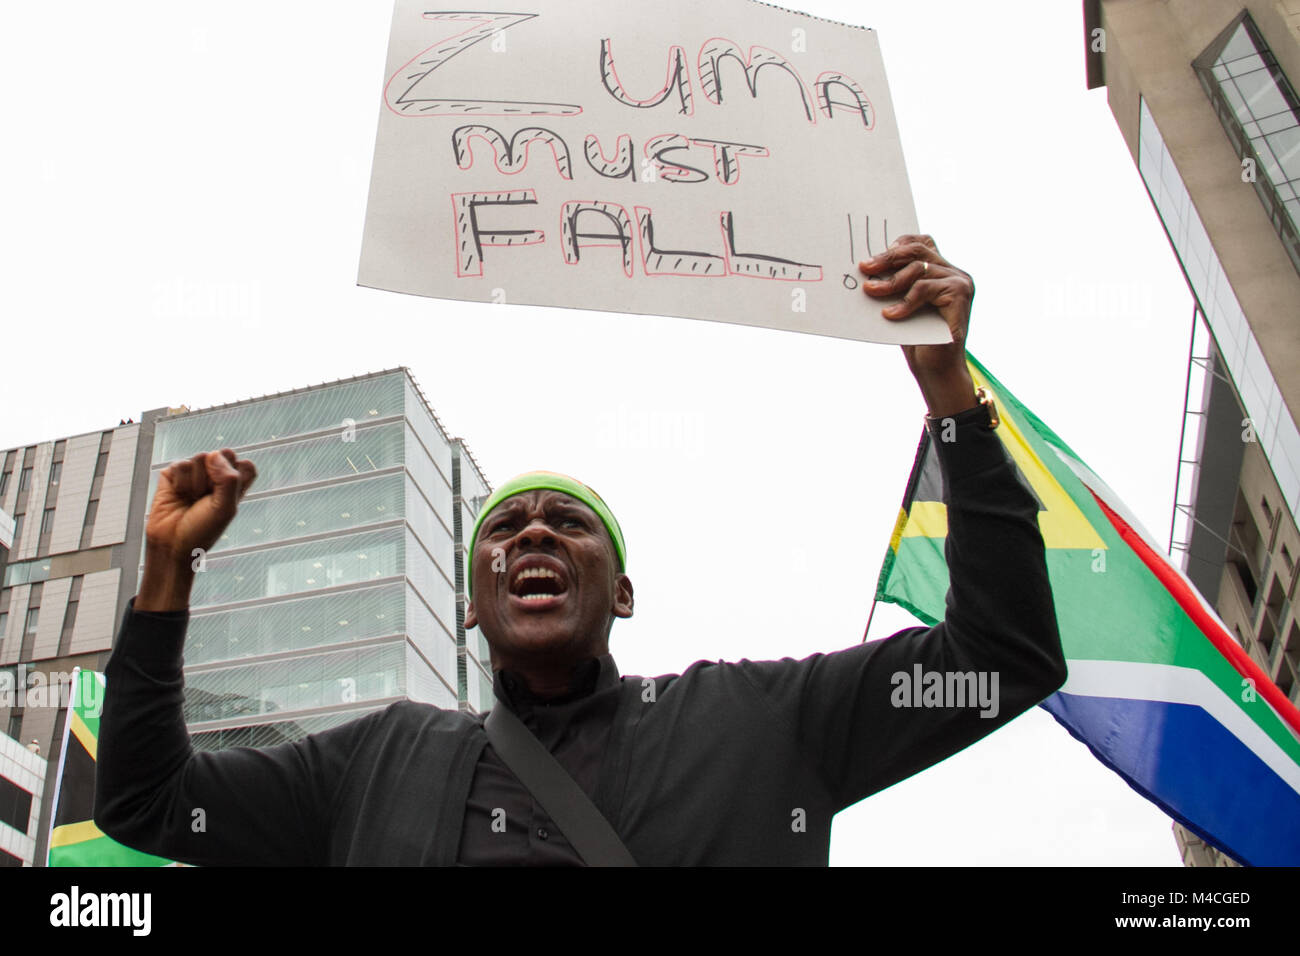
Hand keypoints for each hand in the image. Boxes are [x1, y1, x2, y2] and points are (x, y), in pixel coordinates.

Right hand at [137, 449, 256, 611]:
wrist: (171, 544)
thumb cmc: (201, 531)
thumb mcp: (225, 509)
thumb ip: (228, 479)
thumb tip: (213, 453)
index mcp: (234, 485)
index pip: (246, 465)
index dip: (237, 477)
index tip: (226, 497)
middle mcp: (216, 476)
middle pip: (224, 454)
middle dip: (216, 476)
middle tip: (207, 497)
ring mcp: (194, 473)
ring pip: (201, 457)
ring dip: (196, 482)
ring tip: (191, 499)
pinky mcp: (173, 473)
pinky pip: (180, 464)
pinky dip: (180, 482)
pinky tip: (178, 495)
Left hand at [859, 234, 977, 416]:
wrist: (936, 371)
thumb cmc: (916, 340)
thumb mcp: (900, 306)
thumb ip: (893, 286)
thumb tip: (865, 269)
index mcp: (942, 270)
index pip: (920, 242)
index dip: (897, 244)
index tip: (872, 257)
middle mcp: (954, 272)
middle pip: (918, 251)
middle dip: (887, 258)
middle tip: (864, 268)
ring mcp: (959, 282)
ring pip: (919, 268)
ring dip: (890, 281)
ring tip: (870, 292)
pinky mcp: (960, 294)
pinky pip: (924, 289)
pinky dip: (904, 302)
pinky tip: (890, 315)